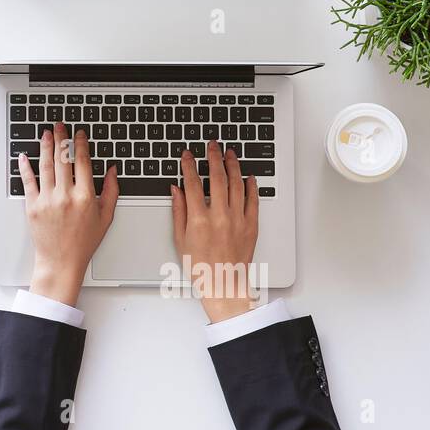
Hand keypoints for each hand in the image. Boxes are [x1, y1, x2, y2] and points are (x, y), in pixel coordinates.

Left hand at [17, 122, 118, 306]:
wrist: (61, 261)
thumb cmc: (83, 242)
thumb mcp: (105, 217)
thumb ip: (111, 191)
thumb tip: (112, 170)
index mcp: (86, 197)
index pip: (83, 162)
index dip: (81, 144)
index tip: (79, 134)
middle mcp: (66, 196)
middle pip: (63, 159)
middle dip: (61, 138)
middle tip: (59, 125)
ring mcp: (48, 200)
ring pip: (46, 165)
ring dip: (46, 146)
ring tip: (46, 133)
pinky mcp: (33, 206)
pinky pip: (28, 181)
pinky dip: (25, 167)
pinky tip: (25, 156)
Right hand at [171, 142, 258, 323]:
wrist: (224, 284)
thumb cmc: (201, 266)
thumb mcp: (180, 239)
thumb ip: (178, 211)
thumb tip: (176, 190)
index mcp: (199, 220)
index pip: (193, 184)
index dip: (189, 166)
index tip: (187, 156)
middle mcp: (220, 217)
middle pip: (217, 178)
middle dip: (213, 158)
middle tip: (212, 145)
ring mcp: (238, 220)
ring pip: (237, 185)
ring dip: (232, 166)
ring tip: (229, 153)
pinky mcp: (251, 226)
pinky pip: (253, 200)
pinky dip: (251, 186)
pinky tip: (247, 176)